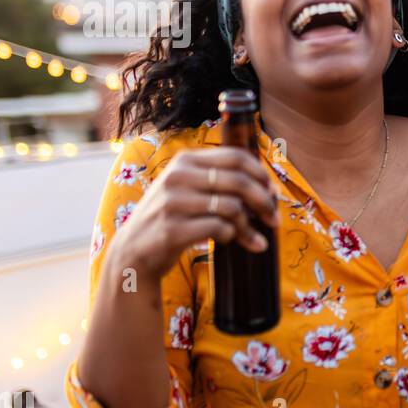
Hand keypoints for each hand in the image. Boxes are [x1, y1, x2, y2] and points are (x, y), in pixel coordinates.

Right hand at [113, 148, 279, 281]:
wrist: (133, 251)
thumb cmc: (172, 218)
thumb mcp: (188, 189)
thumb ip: (220, 182)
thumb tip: (270, 189)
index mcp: (185, 160)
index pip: (236, 157)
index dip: (262, 175)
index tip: (273, 193)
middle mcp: (177, 176)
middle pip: (240, 182)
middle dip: (265, 202)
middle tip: (274, 220)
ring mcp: (172, 202)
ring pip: (232, 207)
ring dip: (249, 226)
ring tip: (255, 238)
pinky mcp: (172, 229)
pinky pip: (219, 228)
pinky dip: (232, 236)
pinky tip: (229, 241)